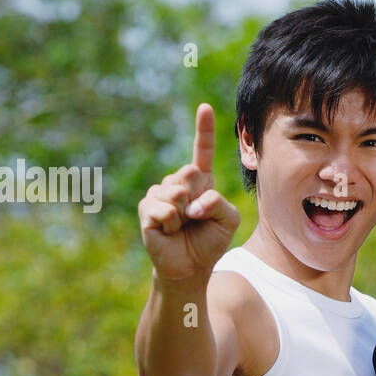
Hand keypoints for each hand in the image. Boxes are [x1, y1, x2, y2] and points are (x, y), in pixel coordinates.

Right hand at [138, 104, 240, 280]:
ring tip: (182, 226)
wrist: (191, 268)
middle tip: (196, 217)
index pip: (202, 151)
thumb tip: (190, 200)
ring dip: (185, 214)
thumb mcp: (228, 220)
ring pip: (177, 191)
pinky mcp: (146, 210)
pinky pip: (164, 209)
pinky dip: (172, 222)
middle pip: (190, 172)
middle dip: (198, 196)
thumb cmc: (210, 242)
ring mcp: (160, 194)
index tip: (205, 107)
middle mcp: (178, 183)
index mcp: (201, 181)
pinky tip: (169, 231)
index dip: (203, 129)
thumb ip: (218, 202)